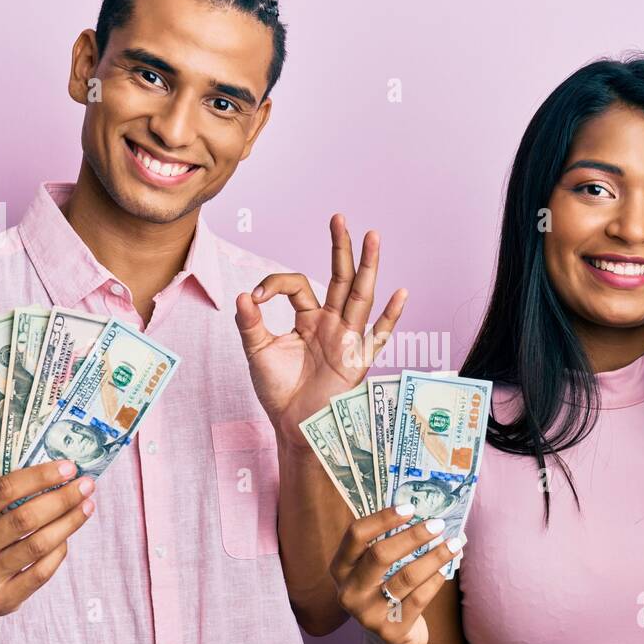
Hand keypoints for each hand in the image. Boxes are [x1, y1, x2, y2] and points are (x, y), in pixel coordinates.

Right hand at [0, 460, 96, 615]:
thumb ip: (7, 498)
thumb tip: (60, 476)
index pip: (4, 490)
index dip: (40, 476)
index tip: (69, 467)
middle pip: (25, 518)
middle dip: (62, 498)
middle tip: (87, 485)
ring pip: (37, 545)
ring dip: (69, 523)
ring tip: (86, 507)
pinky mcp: (0, 600)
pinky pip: (41, 572)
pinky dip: (59, 551)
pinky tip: (67, 538)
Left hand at [234, 213, 407, 446]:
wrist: (292, 425)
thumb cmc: (279, 390)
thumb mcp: (258, 352)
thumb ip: (251, 323)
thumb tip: (243, 295)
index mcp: (309, 318)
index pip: (298, 285)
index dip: (276, 284)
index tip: (256, 297)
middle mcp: (332, 323)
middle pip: (340, 278)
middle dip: (341, 248)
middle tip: (340, 218)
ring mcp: (347, 339)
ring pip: (360, 296)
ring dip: (367, 267)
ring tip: (372, 238)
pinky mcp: (356, 360)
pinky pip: (377, 337)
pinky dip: (390, 317)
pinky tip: (400, 294)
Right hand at [330, 506, 462, 643]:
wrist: (391, 639)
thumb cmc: (385, 590)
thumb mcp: (374, 570)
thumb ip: (385, 543)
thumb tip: (420, 512)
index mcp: (340, 568)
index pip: (356, 535)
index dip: (382, 518)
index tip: (410, 507)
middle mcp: (349, 591)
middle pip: (380, 554)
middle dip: (413, 536)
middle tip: (438, 524)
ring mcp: (367, 614)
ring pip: (406, 576)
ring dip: (434, 556)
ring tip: (454, 543)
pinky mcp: (390, 630)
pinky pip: (419, 598)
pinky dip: (436, 579)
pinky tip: (448, 567)